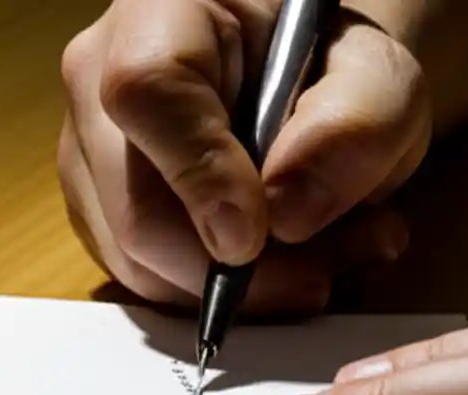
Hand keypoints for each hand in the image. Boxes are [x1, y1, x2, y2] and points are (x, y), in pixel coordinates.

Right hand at [57, 0, 429, 314]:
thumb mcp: (380, 80)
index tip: (258, 235)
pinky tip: (279, 266)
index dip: (200, 175)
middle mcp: (98, 73)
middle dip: (234, 270)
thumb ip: (354, 129)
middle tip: (322, 276)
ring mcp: (86, 147)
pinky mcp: (97, 207)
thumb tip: (285, 215)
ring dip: (238, 290)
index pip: (148, 91)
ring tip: (321, 261)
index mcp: (164, 7)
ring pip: (136, 259)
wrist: (302, 77)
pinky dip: (217, 293)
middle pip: (132, 205)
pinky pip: (145, 279)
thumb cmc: (333, 64)